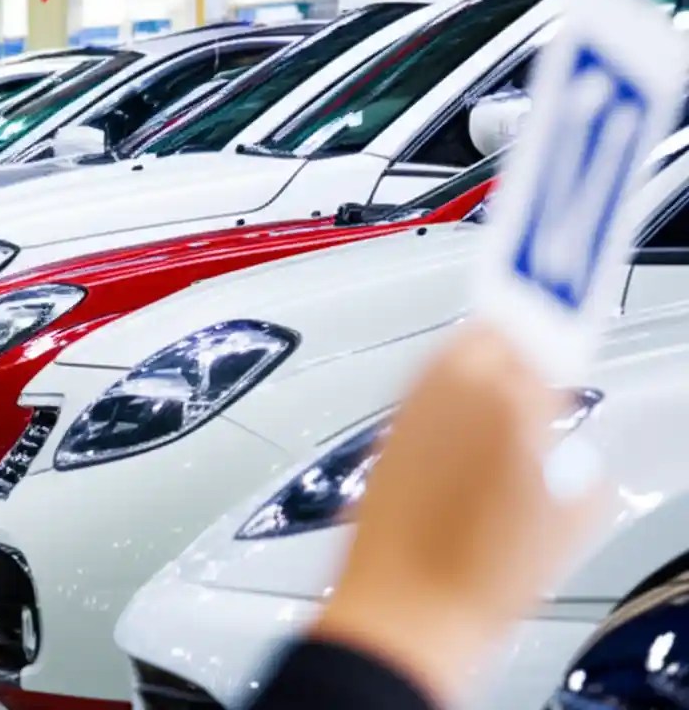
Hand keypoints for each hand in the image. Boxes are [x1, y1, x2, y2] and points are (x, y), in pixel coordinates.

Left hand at [311, 322, 603, 705]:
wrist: (404, 609)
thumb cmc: (478, 576)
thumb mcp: (569, 517)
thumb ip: (573, 461)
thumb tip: (558, 445)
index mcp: (513, 402)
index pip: (539, 349)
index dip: (549, 361)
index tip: (552, 373)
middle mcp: (450, 392)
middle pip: (486, 337)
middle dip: (506, 349)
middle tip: (520, 370)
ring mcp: (405, 411)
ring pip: (441, 358)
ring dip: (465, 366)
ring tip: (482, 392)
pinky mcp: (374, 434)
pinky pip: (410, 394)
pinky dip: (432, 398)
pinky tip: (444, 429)